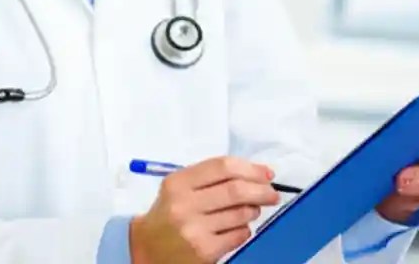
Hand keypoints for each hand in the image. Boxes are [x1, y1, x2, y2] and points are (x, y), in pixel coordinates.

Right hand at [129, 156, 280, 263]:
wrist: (146, 248)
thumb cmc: (169, 212)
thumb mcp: (179, 187)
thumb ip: (211, 177)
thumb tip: (259, 174)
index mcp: (178, 183)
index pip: (222, 167)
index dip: (251, 168)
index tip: (267, 174)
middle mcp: (184, 205)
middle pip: (236, 190)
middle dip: (262, 190)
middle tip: (272, 194)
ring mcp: (195, 230)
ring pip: (241, 214)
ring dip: (253, 211)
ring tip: (249, 211)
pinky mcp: (205, 251)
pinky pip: (239, 235)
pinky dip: (244, 230)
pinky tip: (235, 229)